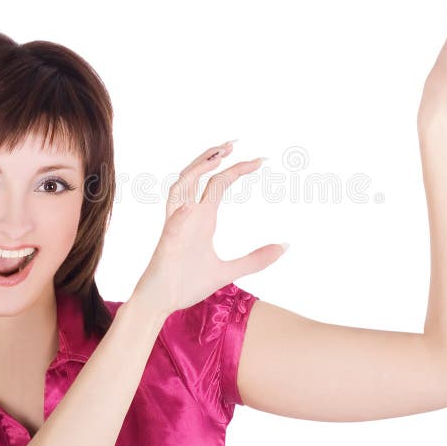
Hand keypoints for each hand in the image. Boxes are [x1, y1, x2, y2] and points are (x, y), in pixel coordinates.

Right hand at [132, 141, 287, 316]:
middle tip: (235, 142)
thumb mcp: (230, 271)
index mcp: (203, 218)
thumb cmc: (188, 284)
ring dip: (200, 164)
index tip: (260, 160)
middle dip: (216, 156)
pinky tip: (203, 180)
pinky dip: (186, 190)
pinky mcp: (169, 232)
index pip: (219, 183)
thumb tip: (285, 247)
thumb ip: (256, 259)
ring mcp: (178, 220)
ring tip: (221, 152)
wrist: (162, 303)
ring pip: (184, 181)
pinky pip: (175, 205)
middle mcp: (190, 213)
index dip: (238, 169)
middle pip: (200, 174)